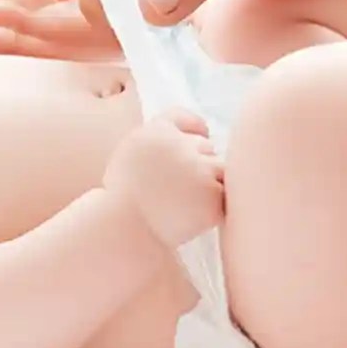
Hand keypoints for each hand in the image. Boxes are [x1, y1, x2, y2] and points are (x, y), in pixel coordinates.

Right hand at [103, 109, 225, 248]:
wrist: (122, 229)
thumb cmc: (121, 199)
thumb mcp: (128, 156)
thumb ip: (157, 141)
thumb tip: (201, 134)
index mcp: (155, 132)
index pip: (184, 118)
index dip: (194, 129)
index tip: (195, 141)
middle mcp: (179, 145)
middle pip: (206, 146)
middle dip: (199, 164)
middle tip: (177, 190)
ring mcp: (199, 169)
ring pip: (221, 170)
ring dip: (210, 184)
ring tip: (186, 203)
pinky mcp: (212, 195)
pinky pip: (225, 197)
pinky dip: (213, 207)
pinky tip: (191, 216)